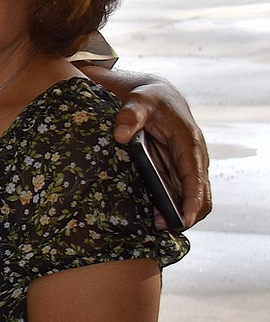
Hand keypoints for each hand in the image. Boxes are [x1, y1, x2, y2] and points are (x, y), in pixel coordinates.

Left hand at [106, 73, 211, 227]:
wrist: (155, 94)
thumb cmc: (149, 97)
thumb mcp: (138, 100)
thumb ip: (129, 115)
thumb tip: (121, 136)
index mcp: (189, 142)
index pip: (195, 176)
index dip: (192, 200)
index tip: (184, 218)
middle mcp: (193, 157)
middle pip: (200, 194)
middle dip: (186, 214)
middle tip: (161, 227)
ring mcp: (186, 165)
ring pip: (191, 197)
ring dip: (177, 213)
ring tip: (155, 225)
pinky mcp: (177, 169)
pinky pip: (179, 192)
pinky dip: (170, 205)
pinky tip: (152, 214)